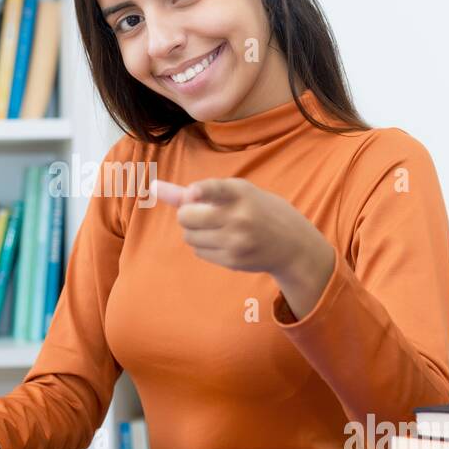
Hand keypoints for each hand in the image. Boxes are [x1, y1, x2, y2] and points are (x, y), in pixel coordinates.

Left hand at [151, 177, 335, 317]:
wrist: (292, 245)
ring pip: (189, 236)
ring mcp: (236, 242)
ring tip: (216, 227)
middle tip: (201, 212)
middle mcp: (239, 217)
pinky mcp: (233, 261)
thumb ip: (197, 191)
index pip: (217, 190)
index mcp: (241, 193)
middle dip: (186, 214)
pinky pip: (199, 252)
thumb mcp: (236, 192)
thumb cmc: (257, 210)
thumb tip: (155, 187)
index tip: (191, 192)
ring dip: (194, 231)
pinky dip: (203, 246)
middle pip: (187, 217)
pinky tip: (223, 241)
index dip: (201, 191)